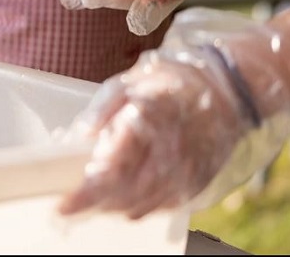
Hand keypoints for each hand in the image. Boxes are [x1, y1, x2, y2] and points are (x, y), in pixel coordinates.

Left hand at [57, 45, 247, 218]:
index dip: (86, 193)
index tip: (62, 207)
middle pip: (124, 195)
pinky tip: (122, 194)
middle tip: (69, 205)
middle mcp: (172, 153)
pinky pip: (160, 207)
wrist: (227, 93)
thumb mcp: (130, 82)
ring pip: (140, 206)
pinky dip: (136, 205)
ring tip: (92, 197)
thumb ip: (102, 109)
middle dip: (92, 204)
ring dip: (111, 207)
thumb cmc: (171, 83)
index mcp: (151, 122)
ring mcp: (187, 173)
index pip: (113, 169)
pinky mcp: (196, 185)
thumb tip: (81, 135)